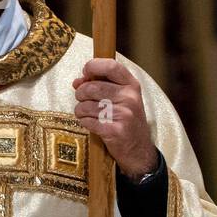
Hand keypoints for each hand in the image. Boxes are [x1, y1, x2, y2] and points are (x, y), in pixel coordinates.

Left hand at [71, 58, 157, 178]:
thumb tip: (77, 81)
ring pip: (86, 105)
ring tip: (86, 113)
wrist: (138, 150)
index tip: (85, 73)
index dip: (93, 66)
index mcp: (131, 85)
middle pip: (92, 87)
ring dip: (80, 110)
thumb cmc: (126, 119)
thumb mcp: (120, 98)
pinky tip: (91, 123)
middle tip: (82, 99)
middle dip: (80, 93)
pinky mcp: (115, 130)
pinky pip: (87, 121)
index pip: (111, 66)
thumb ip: (100, 85)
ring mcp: (124, 114)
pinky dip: (84, 122)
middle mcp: (129, 97)